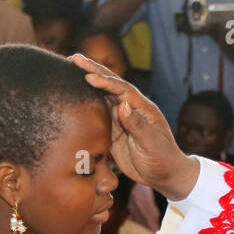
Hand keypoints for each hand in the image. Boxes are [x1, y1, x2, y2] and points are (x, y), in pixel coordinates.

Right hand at [70, 53, 197, 198]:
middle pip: (110, 86)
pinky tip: (72, 96)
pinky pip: (97, 114)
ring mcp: (120, 119)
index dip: (105, 82)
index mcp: (143, 108)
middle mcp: (130, 109)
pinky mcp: (112, 130)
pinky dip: (85, 104)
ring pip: (101, 97)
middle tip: (75, 58)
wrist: (164, 175)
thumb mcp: (152, 143)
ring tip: (68, 70)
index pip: (122, 90)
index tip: (88, 76)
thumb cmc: (163, 158)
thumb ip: (137, 125)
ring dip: (86, 84)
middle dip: (93, 71)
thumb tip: (122, 105)